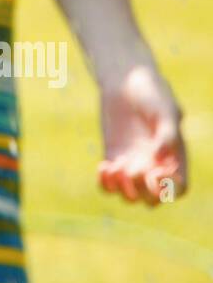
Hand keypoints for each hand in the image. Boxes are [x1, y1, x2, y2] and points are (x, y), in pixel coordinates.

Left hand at [98, 65, 187, 204]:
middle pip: (153, 200)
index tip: (156, 172)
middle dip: (143, 192)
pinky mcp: (113, 160)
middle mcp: (155, 167)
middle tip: (134, 170)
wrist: (125, 82)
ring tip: (116, 168)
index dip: (169, 190)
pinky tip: (104, 167)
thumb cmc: (152, 93)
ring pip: (130, 196)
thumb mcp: (165, 110)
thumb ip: (167, 134)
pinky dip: (105, 184)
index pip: (178, 189)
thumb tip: (159, 157)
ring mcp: (133, 165)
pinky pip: (109, 185)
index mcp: (174, 158)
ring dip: (123, 190)